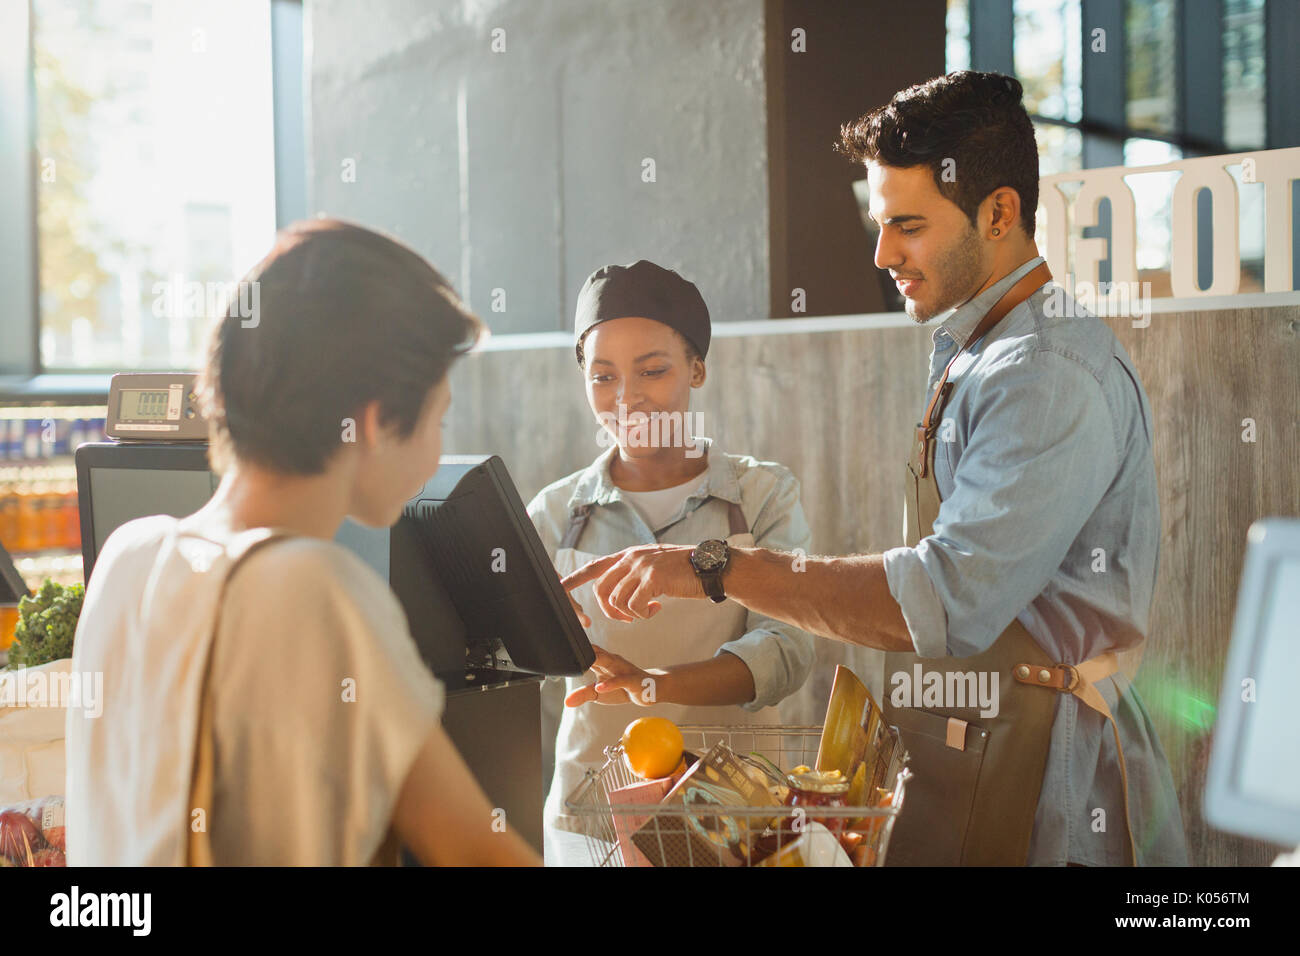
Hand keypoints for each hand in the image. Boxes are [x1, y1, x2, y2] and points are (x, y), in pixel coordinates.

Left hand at [561, 544, 702, 622]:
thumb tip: (619, 590)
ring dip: (630, 614)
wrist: (710, 568)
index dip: (574, 579)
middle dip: (609, 611)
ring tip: (647, 612)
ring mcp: (642, 566)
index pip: (594, 566)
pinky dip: (643, 614)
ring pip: (617, 600)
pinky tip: (656, 609)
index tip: (559, 588)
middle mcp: (632, 557)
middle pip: (601, 589)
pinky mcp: (653, 578)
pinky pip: (633, 605)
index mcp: (629, 555)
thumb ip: (635, 574)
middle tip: (627, 618)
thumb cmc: (685, 571)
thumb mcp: (654, 566)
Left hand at [565, 644, 664, 706]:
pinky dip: (610, 683)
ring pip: (608, 661)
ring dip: (597, 660)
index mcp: (602, 661)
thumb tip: (566, 702)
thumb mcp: (600, 693)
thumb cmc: (623, 688)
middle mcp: (612, 661)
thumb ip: (583, 695)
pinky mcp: (633, 680)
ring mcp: (623, 669)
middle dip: (583, 649)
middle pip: (595, 652)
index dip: (574, 647)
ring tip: (584, 662)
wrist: (652, 689)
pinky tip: (600, 686)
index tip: (558, 643)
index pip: (586, 651)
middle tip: (567, 646)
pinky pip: (621, 680)